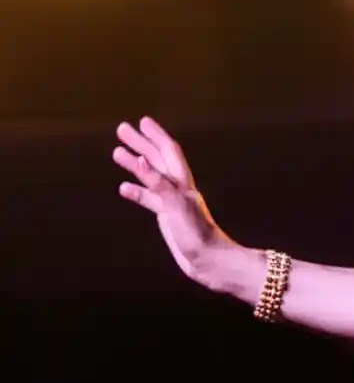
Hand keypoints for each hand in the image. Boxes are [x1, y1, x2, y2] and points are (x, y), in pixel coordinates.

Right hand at [113, 116, 234, 286]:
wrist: (209, 261)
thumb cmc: (197, 234)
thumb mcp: (175, 206)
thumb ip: (157, 183)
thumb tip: (141, 159)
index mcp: (183, 182)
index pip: (168, 151)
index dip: (155, 135)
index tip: (141, 121)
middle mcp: (178, 188)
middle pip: (157, 159)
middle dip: (141, 143)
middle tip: (121, 129)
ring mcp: (172, 201)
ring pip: (150, 177)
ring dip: (134, 164)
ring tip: (116, 152)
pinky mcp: (167, 216)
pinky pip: (148, 199)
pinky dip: (136, 191)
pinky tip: (123, 188)